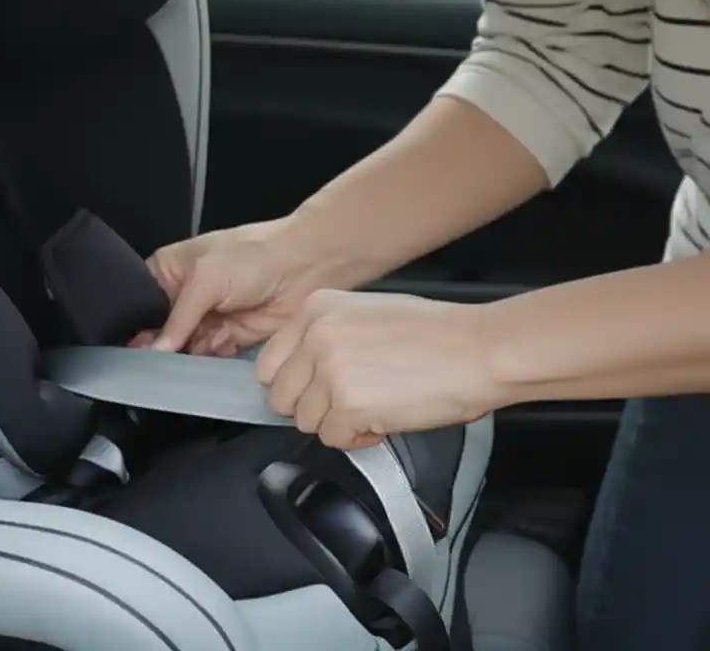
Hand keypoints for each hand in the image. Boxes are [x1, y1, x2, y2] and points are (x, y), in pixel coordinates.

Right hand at [131, 219, 338, 355]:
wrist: (306, 266)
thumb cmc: (252, 258)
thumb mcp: (206, 279)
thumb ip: (179, 318)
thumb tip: (155, 351)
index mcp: (169, 270)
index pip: (141, 302)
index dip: (135, 324)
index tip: (130, 348)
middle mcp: (184, 295)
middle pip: (159, 329)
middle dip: (160, 345)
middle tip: (155, 363)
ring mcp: (206, 317)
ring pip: (183, 347)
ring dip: (184, 356)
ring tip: (182, 362)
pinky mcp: (229, 337)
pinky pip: (209, 356)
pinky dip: (207, 361)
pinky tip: (207, 358)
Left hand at [254, 289, 503, 448]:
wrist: (481, 350)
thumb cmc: (437, 334)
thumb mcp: (365, 314)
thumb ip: (325, 336)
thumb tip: (301, 371)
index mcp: (315, 310)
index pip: (269, 364)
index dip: (294, 385)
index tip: (316, 391)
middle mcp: (314, 336)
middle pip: (281, 397)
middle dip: (313, 408)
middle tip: (349, 404)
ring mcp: (328, 371)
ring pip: (306, 421)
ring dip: (338, 423)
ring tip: (375, 408)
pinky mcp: (348, 405)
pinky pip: (333, 439)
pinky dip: (358, 439)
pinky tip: (384, 421)